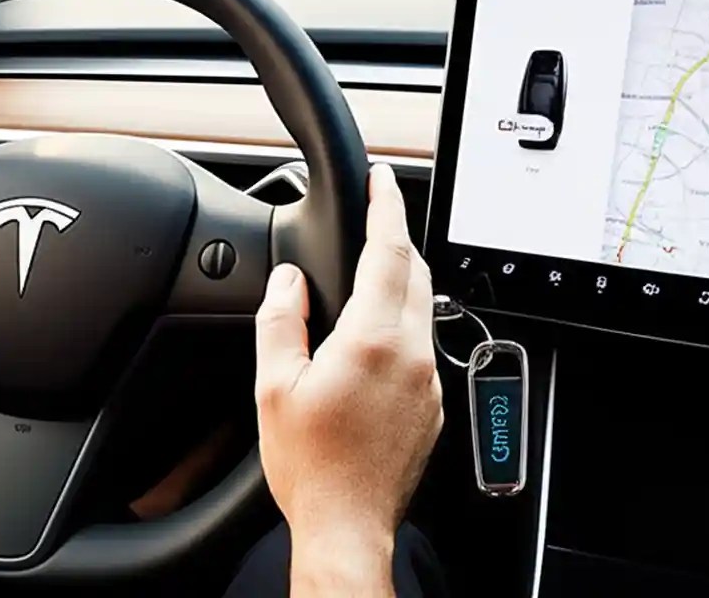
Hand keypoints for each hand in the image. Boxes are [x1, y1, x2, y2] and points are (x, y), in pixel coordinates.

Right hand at [254, 163, 441, 595]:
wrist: (348, 528)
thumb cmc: (311, 468)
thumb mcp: (274, 387)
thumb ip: (281, 320)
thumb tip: (289, 280)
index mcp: (372, 340)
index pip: (390, 251)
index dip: (387, 206)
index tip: (382, 180)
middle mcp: (412, 354)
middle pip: (416, 272)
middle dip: (397, 239)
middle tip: (373, 222)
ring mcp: (429, 381)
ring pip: (423, 309)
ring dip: (400, 283)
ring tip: (366, 281)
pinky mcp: (434, 405)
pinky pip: (423, 346)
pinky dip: (402, 327)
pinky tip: (371, 345)